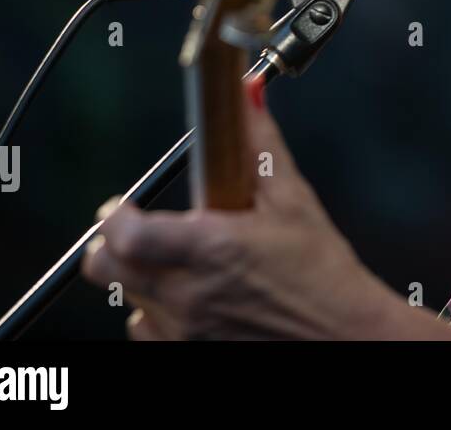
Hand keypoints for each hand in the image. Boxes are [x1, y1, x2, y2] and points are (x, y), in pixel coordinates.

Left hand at [80, 87, 389, 339]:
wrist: (344, 335)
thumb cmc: (324, 273)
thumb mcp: (294, 201)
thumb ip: (260, 145)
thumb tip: (247, 96)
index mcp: (211, 249)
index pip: (124, 235)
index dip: (114, 216)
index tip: (121, 207)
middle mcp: (189, 296)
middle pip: (106, 268)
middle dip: (116, 245)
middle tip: (144, 233)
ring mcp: (185, 332)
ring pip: (128, 299)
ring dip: (145, 279)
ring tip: (186, 269)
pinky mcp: (188, 355)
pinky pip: (146, 332)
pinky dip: (159, 316)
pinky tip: (194, 300)